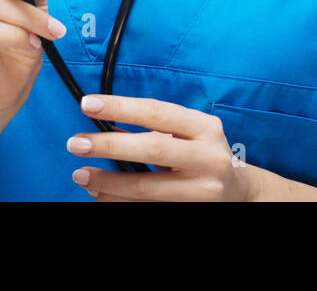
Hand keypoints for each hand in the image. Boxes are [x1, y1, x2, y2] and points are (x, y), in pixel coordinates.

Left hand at [66, 94, 257, 200]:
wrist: (240, 192)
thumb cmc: (204, 153)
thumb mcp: (188, 133)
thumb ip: (155, 129)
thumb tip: (105, 127)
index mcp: (204, 128)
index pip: (157, 112)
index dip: (121, 107)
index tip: (88, 105)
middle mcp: (208, 158)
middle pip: (153, 150)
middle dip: (109, 146)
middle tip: (75, 143)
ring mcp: (203, 190)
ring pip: (148, 189)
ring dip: (108, 183)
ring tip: (82, 175)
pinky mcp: (193, 211)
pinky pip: (149, 208)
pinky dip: (120, 202)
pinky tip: (101, 195)